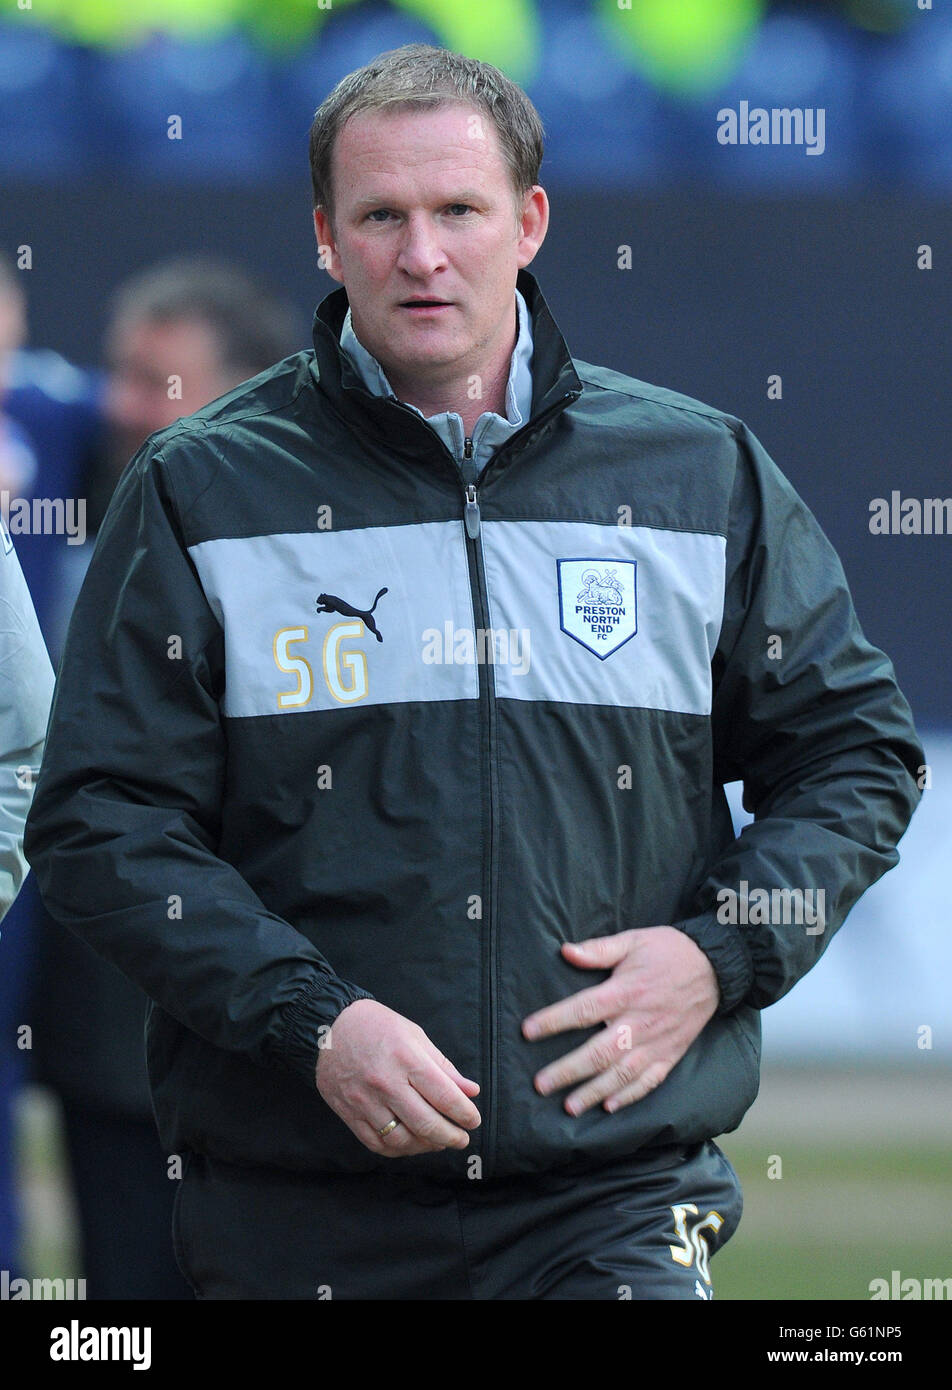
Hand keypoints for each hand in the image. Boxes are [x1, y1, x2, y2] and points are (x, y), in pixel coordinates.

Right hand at [315, 999, 480, 1157]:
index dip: (464, 1113)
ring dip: (426, 1146)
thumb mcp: (415, 1036)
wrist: (328, 1026)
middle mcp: (385, 1083)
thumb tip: (471, 1091)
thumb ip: (443, 1067)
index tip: (473, 1120)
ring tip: (438, 1141)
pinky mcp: (349, 1113)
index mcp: (406, 1059)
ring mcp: (365, 1101)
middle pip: (426, 1123)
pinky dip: (399, 1149)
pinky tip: (411, 1143)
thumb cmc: (377, 1027)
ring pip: (402, 1139)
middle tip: (462, 1139)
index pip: (444, 1096)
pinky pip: (377, 1144)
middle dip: (451, 1136)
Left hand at [521, 927, 719, 1115]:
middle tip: (541, 1084)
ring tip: (569, 1106)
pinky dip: (629, 1096)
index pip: (584, 1009)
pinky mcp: (671, 1054)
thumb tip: (566, 951)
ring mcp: (657, 1042)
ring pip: (622, 1073)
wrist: (715, 968)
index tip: (528, 1031)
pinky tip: (608, 1107)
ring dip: (594, 1092)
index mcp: (627, 991)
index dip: (554, 1021)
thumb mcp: (633, 941)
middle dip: (568, 1070)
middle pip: (599, 1051)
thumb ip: (599, 950)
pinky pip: (649, 1081)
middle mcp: (640, 1021)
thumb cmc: (668, 951)